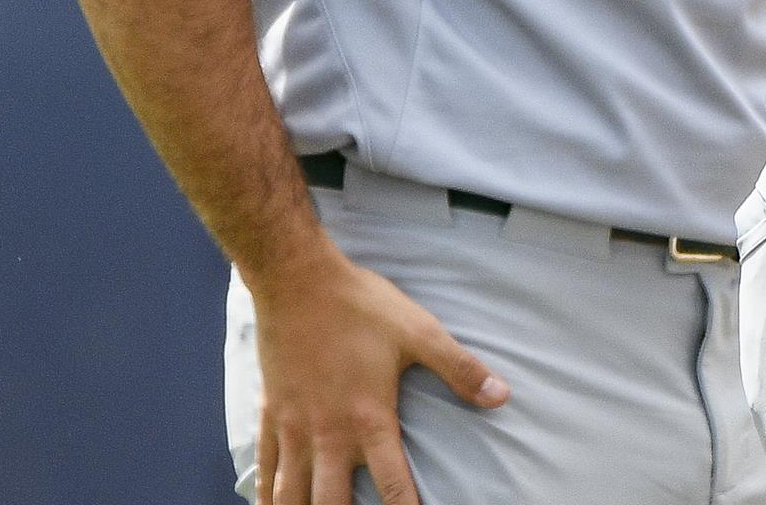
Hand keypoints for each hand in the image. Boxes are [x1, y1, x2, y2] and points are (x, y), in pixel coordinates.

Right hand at [250, 246, 507, 504]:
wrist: (297, 282)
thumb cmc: (360, 306)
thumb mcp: (419, 332)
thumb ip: (460, 369)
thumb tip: (501, 396)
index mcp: (369, 418)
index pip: (393, 484)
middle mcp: (329, 434)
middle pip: (332, 502)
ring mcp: (295, 427)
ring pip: (292, 494)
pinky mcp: (271, 414)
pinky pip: (264, 466)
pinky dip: (265, 493)